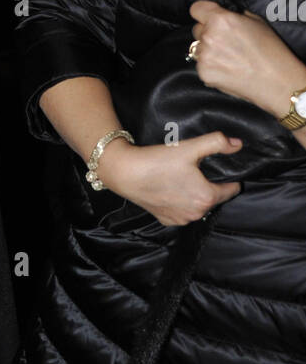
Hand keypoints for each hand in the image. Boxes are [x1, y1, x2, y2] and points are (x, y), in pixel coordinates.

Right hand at [97, 133, 242, 225]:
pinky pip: (183, 212)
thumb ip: (217, 143)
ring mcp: (181, 219)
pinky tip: (172, 189)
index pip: (232, 190)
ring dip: (196, 195)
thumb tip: (237, 144)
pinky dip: (181, 203)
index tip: (218, 168)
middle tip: (195, 170)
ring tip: (183, 179)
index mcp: (207, 197)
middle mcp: (196, 214)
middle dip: (210, 186)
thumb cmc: (158, 161)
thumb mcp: (190, 147)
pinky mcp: (167, 220)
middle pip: (215, 198)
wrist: (127, 173)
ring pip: (199, 206)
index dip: (229, 177)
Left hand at [189, 0, 302, 116]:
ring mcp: (204, 56)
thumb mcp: (256, 22)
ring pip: (198, 48)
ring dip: (209, 51)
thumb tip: (224, 14)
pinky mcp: (204, 73)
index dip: (203, 13)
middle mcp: (209, 36)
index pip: (196, 9)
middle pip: (197, 30)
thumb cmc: (270, 50)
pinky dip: (211, 66)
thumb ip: (234, 16)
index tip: (208, 17)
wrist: (275, 80)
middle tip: (226, 41)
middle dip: (208, 33)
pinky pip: (201, 65)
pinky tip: (228, 69)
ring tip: (230, 58)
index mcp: (220, 20)